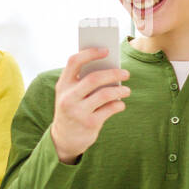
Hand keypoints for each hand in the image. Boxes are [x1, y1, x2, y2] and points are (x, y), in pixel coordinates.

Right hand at [49, 48, 130, 163]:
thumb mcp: (71, 94)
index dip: (90, 53)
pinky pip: (111, 109)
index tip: (107, 50)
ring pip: (105, 94)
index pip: (74, 62)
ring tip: (126, 90)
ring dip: (120, 90)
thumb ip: (84, 81)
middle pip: (94, 78)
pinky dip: (119, 104)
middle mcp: (67, 98)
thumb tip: (111, 67)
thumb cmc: (72, 109)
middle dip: (113, 73)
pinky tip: (120, 104)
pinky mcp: (89, 124)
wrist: (64, 139)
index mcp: (62, 86)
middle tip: (126, 73)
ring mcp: (78, 112)